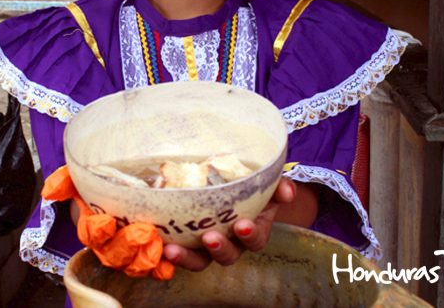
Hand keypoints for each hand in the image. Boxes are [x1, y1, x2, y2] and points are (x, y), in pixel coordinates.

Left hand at [162, 177, 296, 270]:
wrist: (227, 184)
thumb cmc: (248, 186)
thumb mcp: (265, 183)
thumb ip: (278, 185)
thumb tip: (287, 190)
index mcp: (251, 230)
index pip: (254, 240)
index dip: (249, 235)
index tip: (242, 224)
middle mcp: (230, 242)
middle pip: (227, 256)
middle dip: (219, 249)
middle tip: (210, 238)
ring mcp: (205, 245)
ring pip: (199, 260)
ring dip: (187, 257)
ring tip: (173, 250)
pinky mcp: (185, 241)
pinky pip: (177, 251)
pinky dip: (166, 252)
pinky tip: (156, 246)